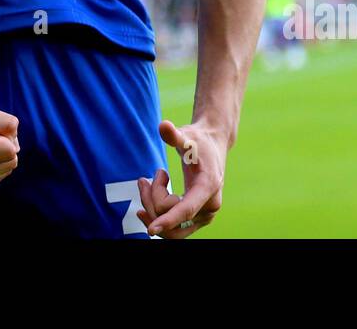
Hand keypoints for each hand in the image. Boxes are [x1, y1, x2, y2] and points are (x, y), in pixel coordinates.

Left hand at [136, 119, 225, 237]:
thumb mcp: (187, 135)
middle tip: (144, 179)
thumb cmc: (198, 141)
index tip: (151, 230)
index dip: (168, 220)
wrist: (212, 147)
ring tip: (144, 182)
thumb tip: (163, 126)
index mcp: (208, 187)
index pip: (186, 210)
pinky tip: (145, 199)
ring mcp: (204, 217)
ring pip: (170, 227)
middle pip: (171, 218)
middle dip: (151, 201)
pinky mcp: (197, 219)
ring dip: (151, 207)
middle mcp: (209, 207)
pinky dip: (157, 215)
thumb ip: (174, 134)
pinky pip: (173, 227)